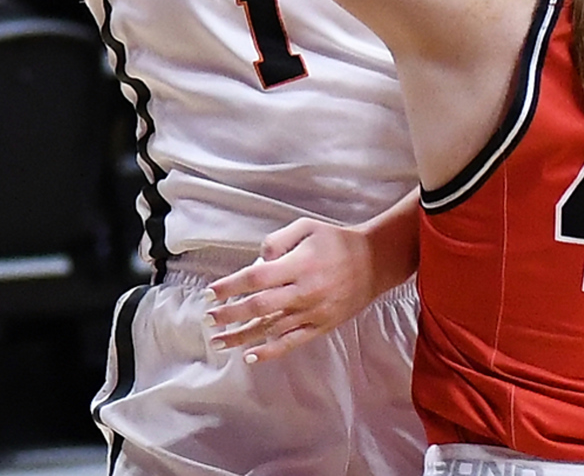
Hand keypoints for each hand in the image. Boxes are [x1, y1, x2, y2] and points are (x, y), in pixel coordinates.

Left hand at [203, 218, 380, 362]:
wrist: (374, 262)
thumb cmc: (336, 241)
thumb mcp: (306, 227)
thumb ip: (277, 241)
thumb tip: (256, 260)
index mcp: (299, 265)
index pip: (256, 277)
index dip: (230, 286)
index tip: (210, 293)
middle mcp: (304, 291)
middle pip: (259, 306)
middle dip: (229, 314)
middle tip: (208, 318)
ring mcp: (312, 312)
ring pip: (271, 329)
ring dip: (241, 336)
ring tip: (218, 342)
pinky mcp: (321, 326)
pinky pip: (291, 342)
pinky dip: (270, 351)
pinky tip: (249, 357)